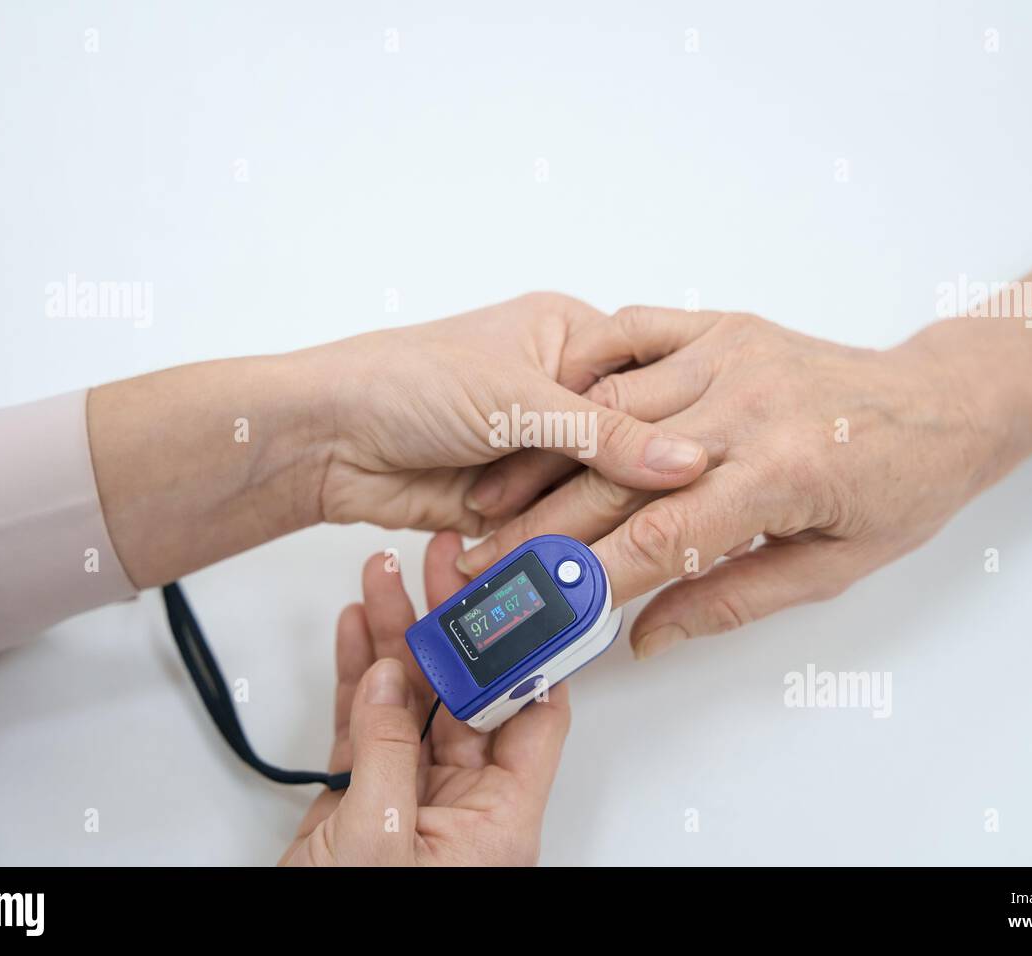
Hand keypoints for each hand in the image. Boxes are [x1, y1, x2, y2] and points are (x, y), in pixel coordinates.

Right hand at [280, 531, 569, 865]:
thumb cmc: (353, 928)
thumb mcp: (379, 842)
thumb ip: (388, 750)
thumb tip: (387, 677)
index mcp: (498, 818)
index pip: (534, 714)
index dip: (527, 649)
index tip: (516, 593)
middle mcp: (464, 801)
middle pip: (467, 691)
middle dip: (448, 622)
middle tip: (441, 562)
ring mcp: (411, 793)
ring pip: (411, 696)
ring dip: (394, 635)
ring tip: (383, 576)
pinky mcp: (365, 794)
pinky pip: (366, 721)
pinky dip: (355, 672)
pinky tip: (352, 627)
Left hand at [308, 292, 707, 532]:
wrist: (327, 439)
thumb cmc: (405, 381)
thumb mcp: (519, 398)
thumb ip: (606, 433)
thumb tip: (687, 459)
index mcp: (567, 335)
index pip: (647, 380)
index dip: (671, 425)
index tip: (704, 468)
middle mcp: (557, 389)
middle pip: (622, 444)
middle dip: (629, 481)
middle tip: (671, 517)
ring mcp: (535, 446)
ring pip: (590, 490)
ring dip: (591, 516)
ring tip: (630, 545)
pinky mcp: (513, 498)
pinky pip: (554, 525)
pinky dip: (560, 542)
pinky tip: (584, 561)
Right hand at [457, 307, 998, 657]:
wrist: (941, 403)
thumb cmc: (898, 488)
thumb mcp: (832, 569)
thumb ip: (733, 600)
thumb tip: (647, 634)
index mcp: (782, 474)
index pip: (660, 536)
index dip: (590, 575)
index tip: (539, 607)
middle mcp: (747, 406)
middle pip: (616, 474)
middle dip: (544, 529)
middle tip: (487, 564)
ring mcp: (729, 355)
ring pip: (608, 407)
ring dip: (545, 458)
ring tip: (494, 500)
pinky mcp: (721, 325)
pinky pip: (631, 332)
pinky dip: (583, 366)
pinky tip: (547, 404)